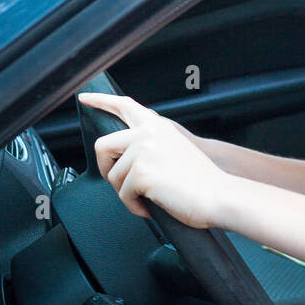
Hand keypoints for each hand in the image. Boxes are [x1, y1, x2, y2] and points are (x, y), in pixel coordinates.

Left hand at [76, 92, 232, 229]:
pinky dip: (134, 206)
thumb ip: (152, 144)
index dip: (101, 101)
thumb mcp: (177, 149)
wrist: (219, 195)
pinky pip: (122, 194)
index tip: (85, 98)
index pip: (123, 105)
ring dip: (127, 193)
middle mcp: (148, 133)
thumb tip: (127, 155)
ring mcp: (143, 151)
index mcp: (157, 126)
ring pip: (113, 176)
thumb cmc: (202, 180)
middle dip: (107, 169)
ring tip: (150, 198)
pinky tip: (151, 206)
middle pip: (103, 145)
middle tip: (123, 184)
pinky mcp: (140, 173)